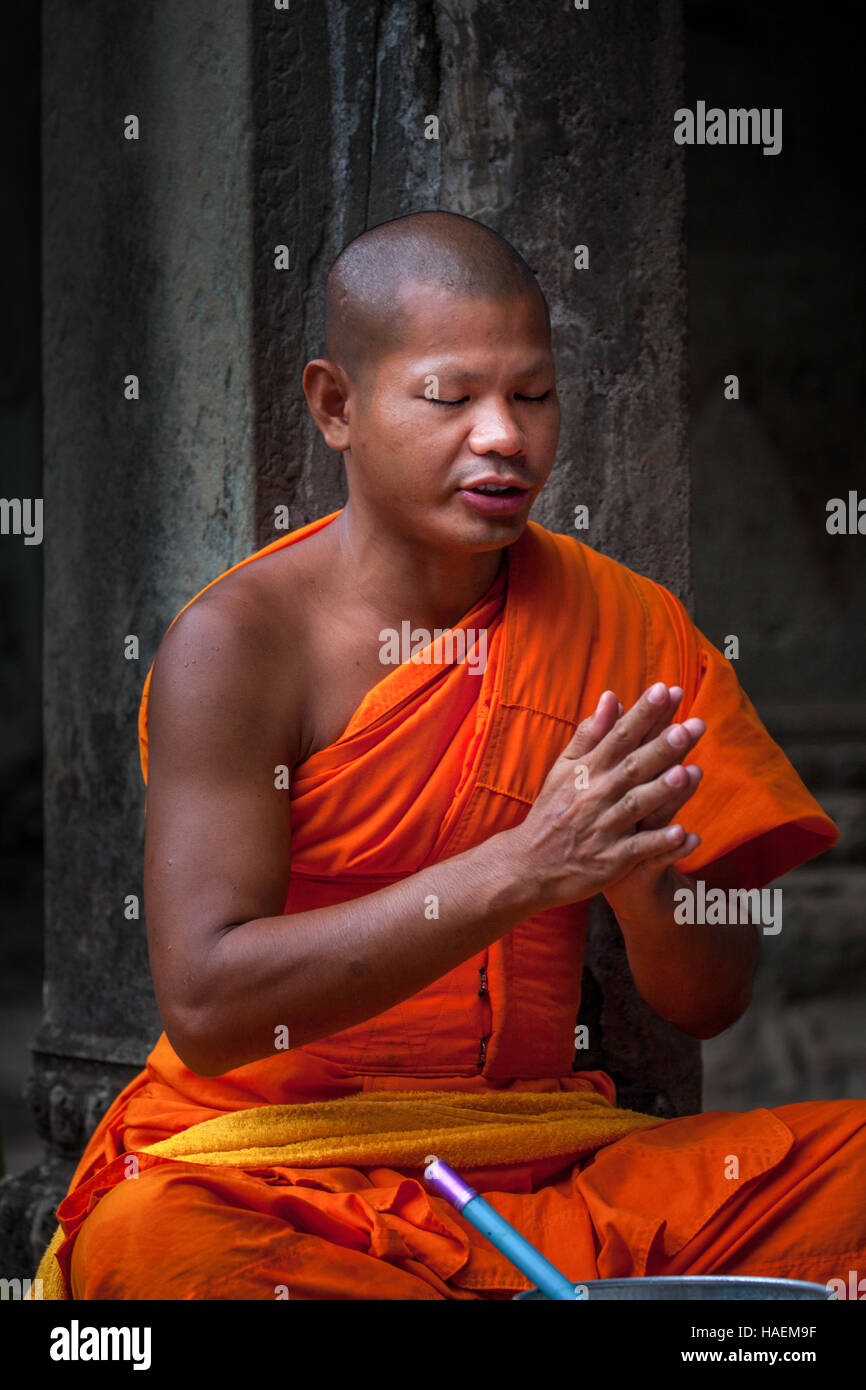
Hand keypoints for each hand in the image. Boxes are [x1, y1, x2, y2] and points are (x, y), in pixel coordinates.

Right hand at [508, 683, 704, 912]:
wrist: (528, 865)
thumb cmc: (552, 812)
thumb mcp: (564, 768)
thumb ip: (591, 733)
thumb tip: (612, 697)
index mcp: (588, 770)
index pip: (619, 736)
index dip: (642, 714)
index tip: (664, 690)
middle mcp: (597, 795)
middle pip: (633, 767)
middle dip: (660, 748)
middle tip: (688, 728)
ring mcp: (604, 829)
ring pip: (637, 806)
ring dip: (661, 791)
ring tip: (686, 773)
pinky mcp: (611, 861)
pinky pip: (639, 850)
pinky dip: (660, 843)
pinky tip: (683, 834)